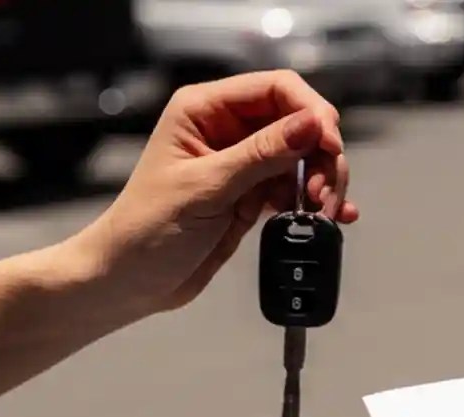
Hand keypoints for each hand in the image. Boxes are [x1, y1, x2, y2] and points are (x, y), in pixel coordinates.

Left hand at [66, 70, 359, 321]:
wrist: (130, 281)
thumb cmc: (147, 229)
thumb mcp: (206, 188)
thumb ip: (261, 155)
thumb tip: (311, 124)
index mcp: (204, 110)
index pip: (275, 88)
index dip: (310, 112)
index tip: (330, 145)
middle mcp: (227, 129)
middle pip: (298, 122)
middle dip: (321, 154)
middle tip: (325, 193)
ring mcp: (243, 163)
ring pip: (303, 157)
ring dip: (323, 181)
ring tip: (327, 212)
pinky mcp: (253, 195)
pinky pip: (297, 188)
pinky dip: (317, 201)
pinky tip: (333, 218)